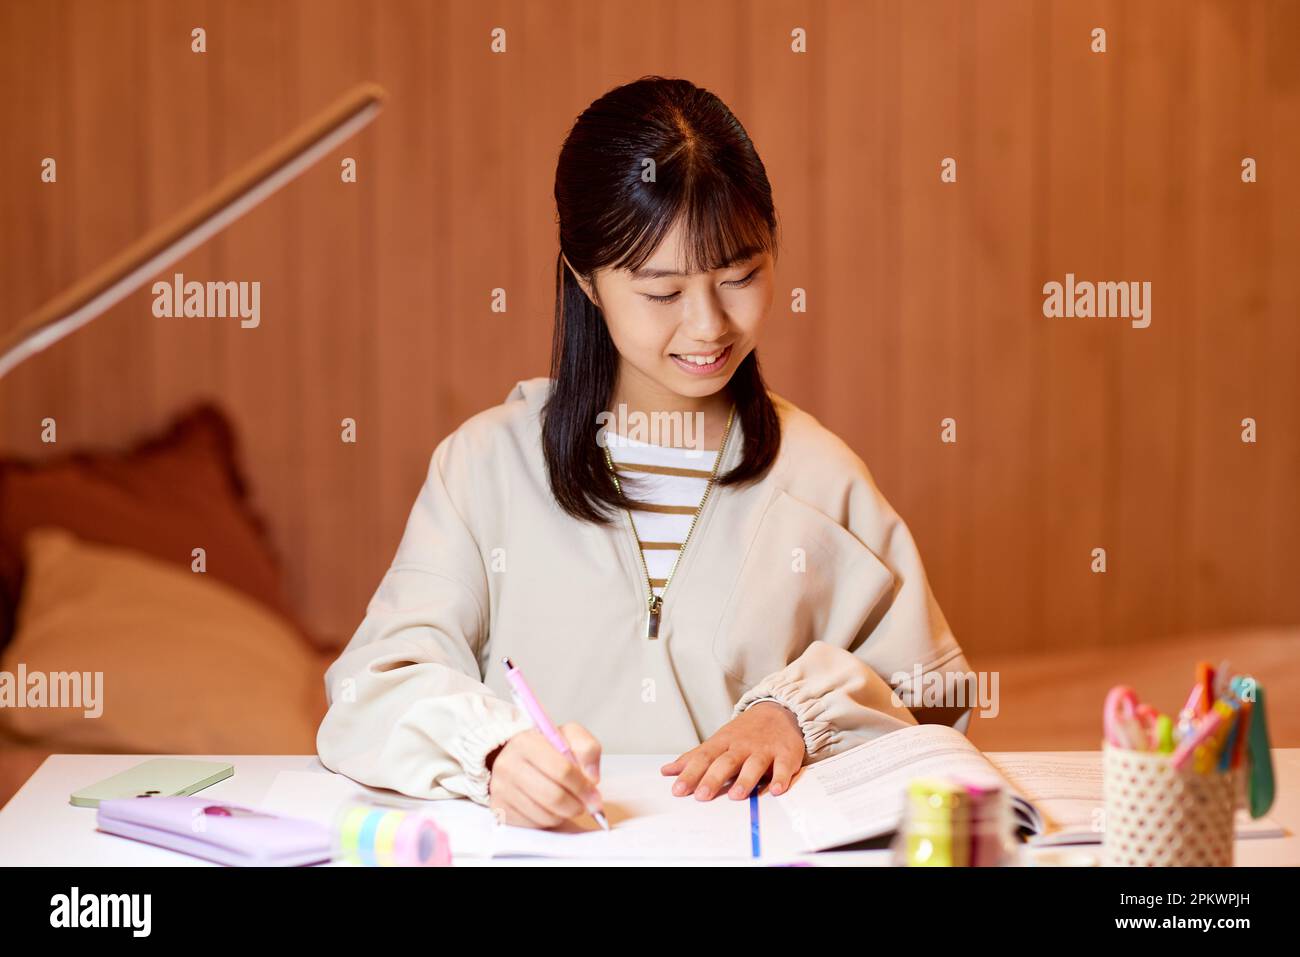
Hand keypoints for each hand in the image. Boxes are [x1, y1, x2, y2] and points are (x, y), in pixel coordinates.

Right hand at [486, 722, 604, 828]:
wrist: (518, 757)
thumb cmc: (547, 748)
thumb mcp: (570, 736)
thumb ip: (588, 749)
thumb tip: (592, 778)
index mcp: (527, 742)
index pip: (562, 770)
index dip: (583, 787)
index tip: (594, 795)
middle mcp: (508, 764)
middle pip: (553, 797)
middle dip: (576, 805)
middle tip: (585, 805)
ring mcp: (500, 788)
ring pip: (544, 814)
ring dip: (564, 814)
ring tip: (567, 802)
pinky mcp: (499, 808)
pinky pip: (533, 824)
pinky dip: (549, 820)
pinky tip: (550, 808)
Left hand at [660, 701, 804, 799]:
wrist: (779, 711)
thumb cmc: (744, 733)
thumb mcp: (718, 741)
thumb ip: (694, 757)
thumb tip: (667, 771)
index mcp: (723, 743)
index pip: (704, 758)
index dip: (690, 773)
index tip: (678, 789)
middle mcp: (742, 746)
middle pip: (726, 762)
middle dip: (713, 778)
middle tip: (702, 796)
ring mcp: (764, 750)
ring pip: (754, 764)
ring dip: (745, 780)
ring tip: (736, 796)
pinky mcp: (785, 754)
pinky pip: (784, 767)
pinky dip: (781, 778)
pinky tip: (776, 790)